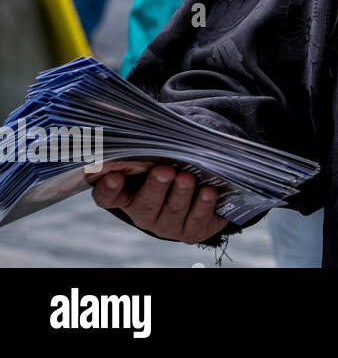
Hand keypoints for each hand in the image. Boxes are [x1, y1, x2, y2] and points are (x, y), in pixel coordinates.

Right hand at [89, 162, 227, 243]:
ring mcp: (167, 224)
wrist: (199, 196)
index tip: (114, 177)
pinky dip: (203, 204)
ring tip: (186, 178)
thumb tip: (144, 127)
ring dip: (180, 193)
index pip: (108, 196)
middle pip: (145, 204)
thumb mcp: (157, 161)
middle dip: (155, 186)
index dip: (108, 189)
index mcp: (127, 195)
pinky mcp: (191, 231)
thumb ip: (148, 151)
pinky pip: (196, 219)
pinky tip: (208, 192)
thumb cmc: (172, 169)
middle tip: (164, 171)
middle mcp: (144, 213)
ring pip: (173, 210)